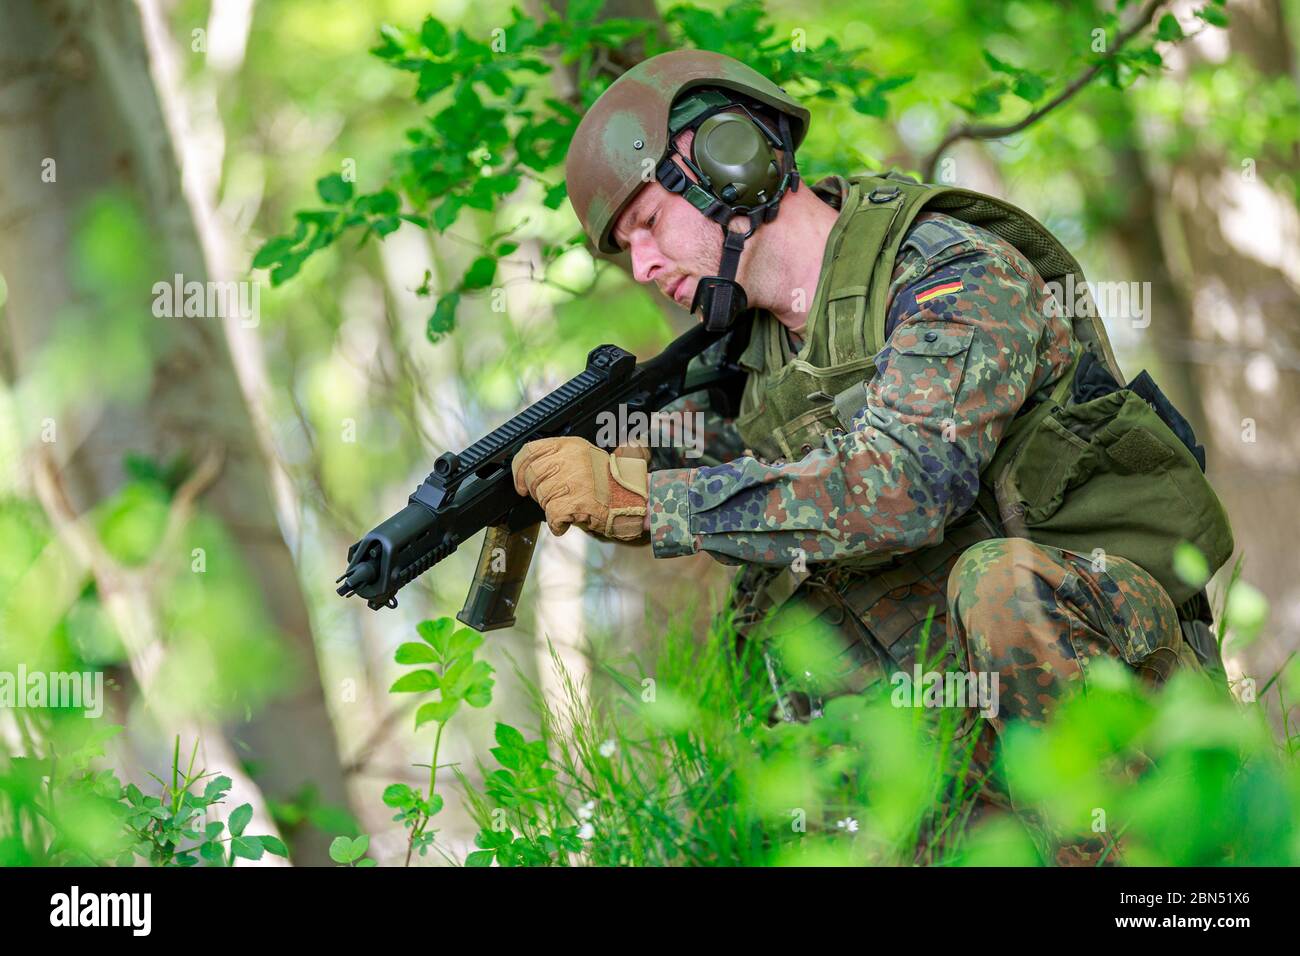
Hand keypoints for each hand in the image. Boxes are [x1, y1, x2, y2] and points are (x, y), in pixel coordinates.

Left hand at [511, 437, 649, 541]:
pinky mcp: (575, 503)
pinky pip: (552, 516)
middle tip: (552, 498)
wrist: (634, 500)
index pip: (530, 451)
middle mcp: (570, 460)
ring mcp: (573, 481)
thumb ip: (558, 458)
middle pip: (533, 476)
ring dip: (550, 508)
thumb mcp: (585, 457)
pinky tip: (567, 522)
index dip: (518, 469)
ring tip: (570, 507)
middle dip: (537, 492)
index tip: (519, 482)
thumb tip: (529, 467)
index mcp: (571, 446)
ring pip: (541, 498)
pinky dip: (557, 524)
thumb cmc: (611, 483)